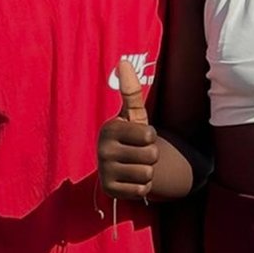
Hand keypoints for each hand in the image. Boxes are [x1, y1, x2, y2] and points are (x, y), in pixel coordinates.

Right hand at [98, 57, 157, 199]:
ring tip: (133, 166)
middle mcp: (102, 150)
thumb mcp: (132, 115)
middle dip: (150, 156)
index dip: (150, 137)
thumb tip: (123, 62)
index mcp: (109, 129)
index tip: (138, 136)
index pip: (149, 135)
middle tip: (137, 153)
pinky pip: (141, 190)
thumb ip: (130, 91)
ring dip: (146, 172)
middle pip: (151, 156)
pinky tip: (130, 179)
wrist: (117, 165)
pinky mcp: (110, 190)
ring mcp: (104, 171)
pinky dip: (140, 187)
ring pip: (147, 174)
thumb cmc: (129, 135)